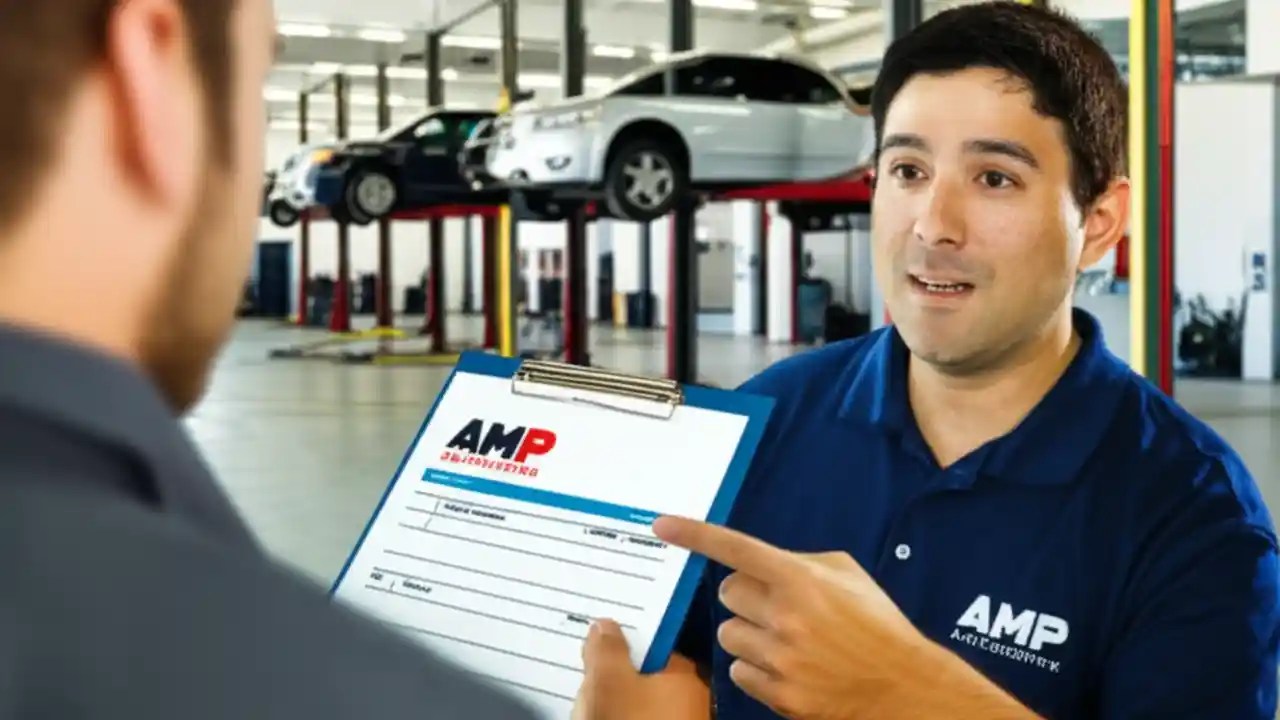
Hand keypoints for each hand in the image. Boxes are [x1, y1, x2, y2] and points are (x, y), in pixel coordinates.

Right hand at [571, 619, 709, 719]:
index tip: (592, 658)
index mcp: (684, 677)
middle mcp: (691, 702)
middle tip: (587, 698)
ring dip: (610, 710)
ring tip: (589, 715)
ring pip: (636, 709)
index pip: (650, 647)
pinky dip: (620, 719)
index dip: (618, 650)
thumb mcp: (607, 684)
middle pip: (642, 679)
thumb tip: (606, 624)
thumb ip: (605, 650)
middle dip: (609, 685)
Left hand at [653, 516, 1039, 719]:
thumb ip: (800, 563)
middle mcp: (786, 616)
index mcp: (801, 579)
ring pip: (729, 635)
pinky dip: (755, 669)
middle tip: (775, 606)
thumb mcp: (847, 575)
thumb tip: (760, 564)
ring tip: (785, 640)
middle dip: (746, 597)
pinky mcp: (780, 694)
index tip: (662, 524)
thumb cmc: (876, 624)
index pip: (736, 549)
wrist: (902, 684)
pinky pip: (739, 672)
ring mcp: (781, 658)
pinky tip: (786, 666)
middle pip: (728, 594)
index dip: (695, 535)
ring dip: (749, 635)